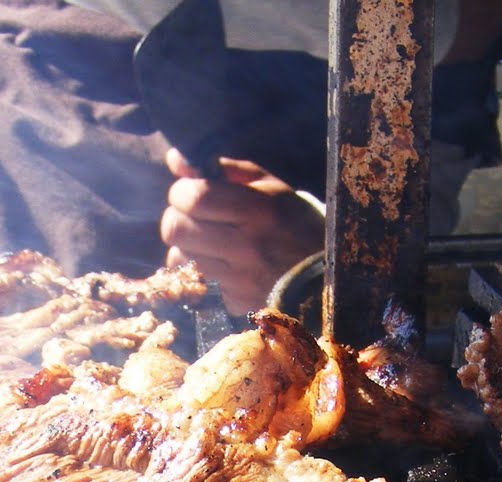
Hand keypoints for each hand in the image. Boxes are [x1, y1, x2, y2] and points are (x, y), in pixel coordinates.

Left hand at [159, 148, 324, 316]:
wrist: (326, 277)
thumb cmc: (295, 224)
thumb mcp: (269, 187)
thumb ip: (224, 169)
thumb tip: (176, 159)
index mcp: (257, 210)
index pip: (192, 197)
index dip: (182, 191)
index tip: (191, 192)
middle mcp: (246, 247)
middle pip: (175, 229)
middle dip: (178, 218)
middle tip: (194, 217)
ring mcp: (239, 280)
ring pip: (179, 258)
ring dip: (188, 246)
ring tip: (209, 242)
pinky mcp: (235, 303)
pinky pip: (198, 283)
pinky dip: (202, 272)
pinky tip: (222, 266)